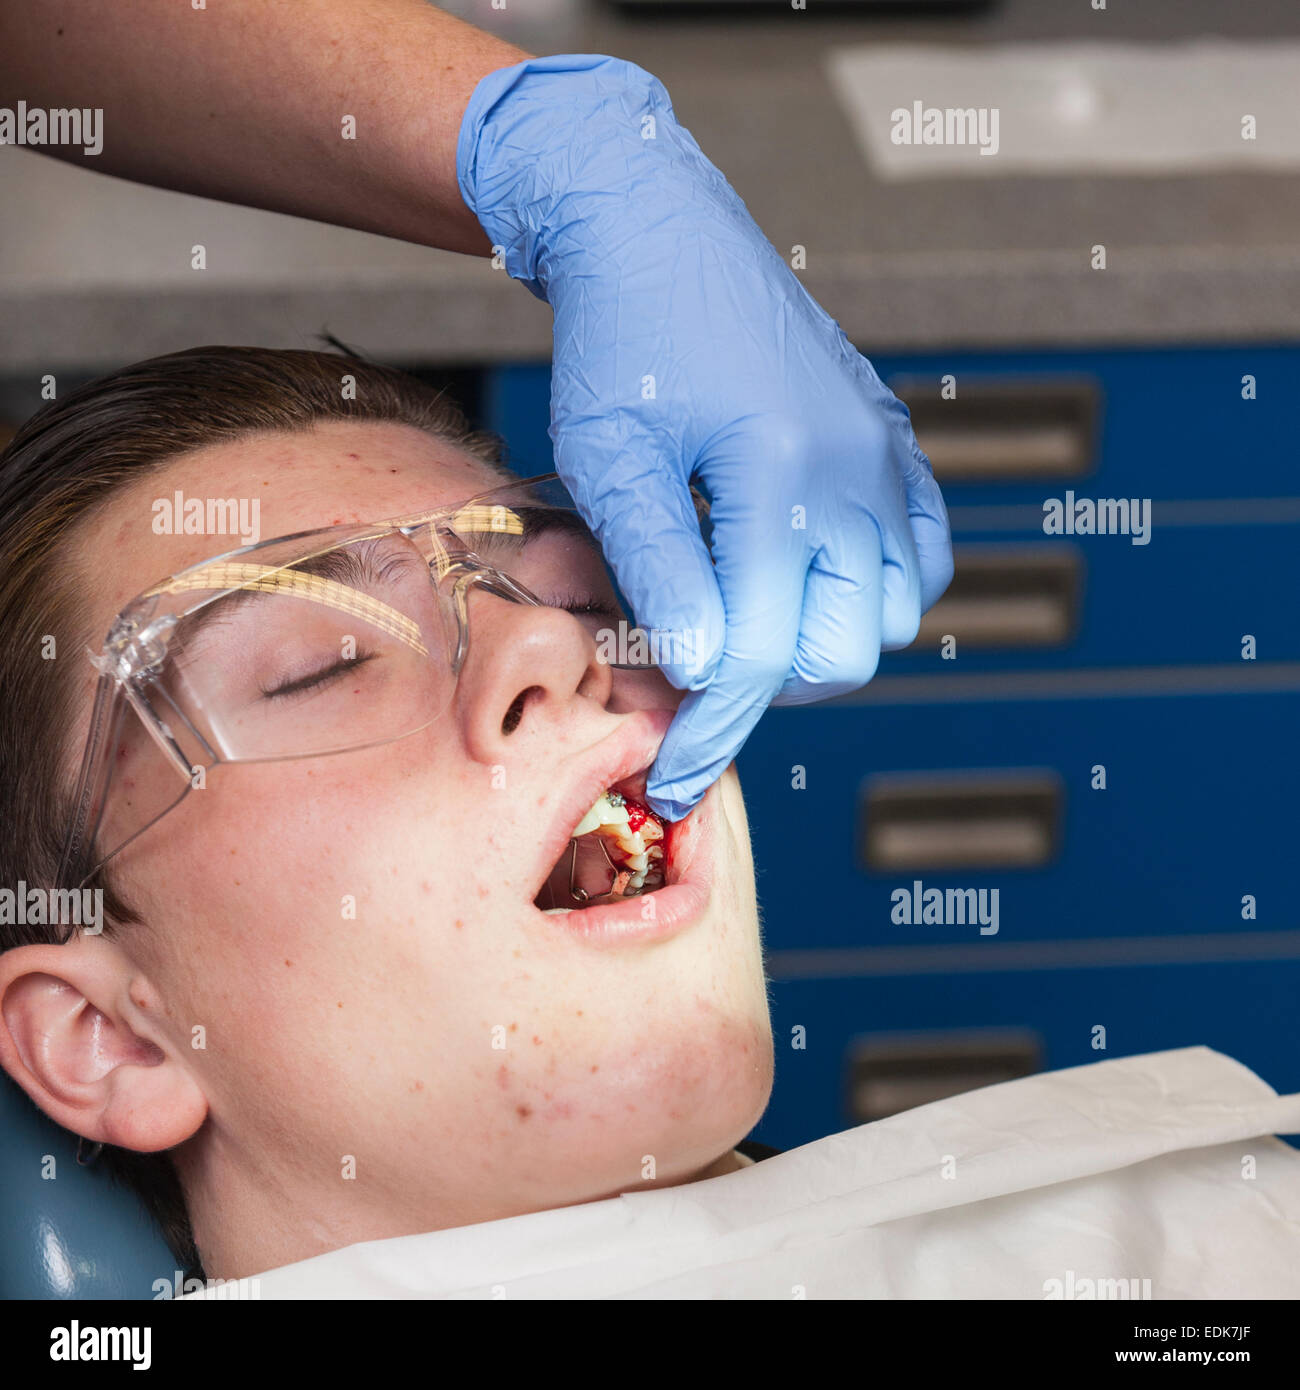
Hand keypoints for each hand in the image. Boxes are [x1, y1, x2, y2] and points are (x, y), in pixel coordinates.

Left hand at [459, 54, 952, 819]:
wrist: (661, 231)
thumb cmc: (622, 336)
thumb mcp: (611, 456)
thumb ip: (660, 567)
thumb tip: (703, 671)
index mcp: (783, 472)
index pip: (753, 649)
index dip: (708, 729)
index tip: (672, 776)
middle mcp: (858, 470)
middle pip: (838, 651)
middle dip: (760, 682)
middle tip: (690, 660)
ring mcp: (887, 457)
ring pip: (887, 616)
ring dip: (816, 641)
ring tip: (739, 613)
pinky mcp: (894, 445)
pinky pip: (921, 557)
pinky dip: (873, 592)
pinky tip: (808, 578)